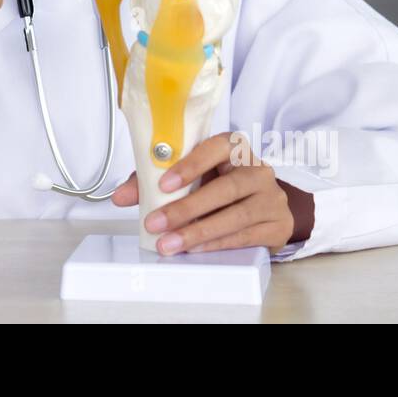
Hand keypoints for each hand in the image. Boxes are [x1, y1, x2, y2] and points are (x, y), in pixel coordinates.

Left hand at [111, 131, 311, 255]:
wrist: (265, 205)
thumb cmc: (220, 183)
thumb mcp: (189, 175)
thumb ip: (153, 180)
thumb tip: (119, 197)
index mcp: (234, 148)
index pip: (216, 148)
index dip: (190, 165)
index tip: (163, 184)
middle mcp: (257, 169)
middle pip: (224, 188)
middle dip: (185, 209)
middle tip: (154, 223)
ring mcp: (271, 198)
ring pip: (234, 216)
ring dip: (197, 232)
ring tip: (169, 243)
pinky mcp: (277, 225)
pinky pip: (245, 236)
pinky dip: (216, 244)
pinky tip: (195, 249)